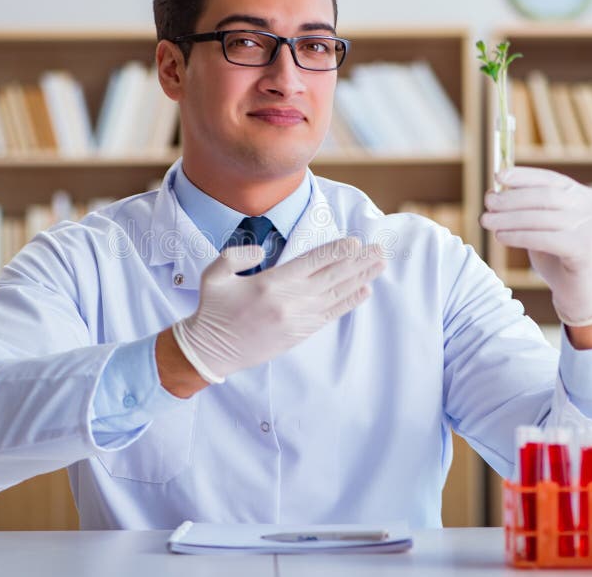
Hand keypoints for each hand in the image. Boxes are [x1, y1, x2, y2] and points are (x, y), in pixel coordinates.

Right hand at [172, 237, 385, 382]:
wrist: (212, 350)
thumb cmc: (213, 309)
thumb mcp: (214, 274)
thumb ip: (236, 255)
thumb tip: (261, 250)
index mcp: (271, 283)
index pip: (312, 262)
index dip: (336, 250)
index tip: (355, 241)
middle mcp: (289, 301)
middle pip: (332, 276)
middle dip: (358, 261)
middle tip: (379, 249)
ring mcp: (297, 319)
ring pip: (337, 294)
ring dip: (361, 278)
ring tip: (379, 265)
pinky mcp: (299, 334)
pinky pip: (331, 315)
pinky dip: (349, 301)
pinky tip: (364, 290)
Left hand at [480, 166, 591, 325]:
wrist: (580, 291)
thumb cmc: (557, 254)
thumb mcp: (544, 225)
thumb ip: (529, 208)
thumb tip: (495, 192)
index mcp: (584, 195)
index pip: (551, 179)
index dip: (523, 176)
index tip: (498, 176)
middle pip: (544, 197)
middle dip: (512, 199)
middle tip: (488, 203)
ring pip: (541, 217)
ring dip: (509, 218)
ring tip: (486, 221)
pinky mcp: (586, 249)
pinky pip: (544, 238)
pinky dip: (518, 236)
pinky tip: (500, 237)